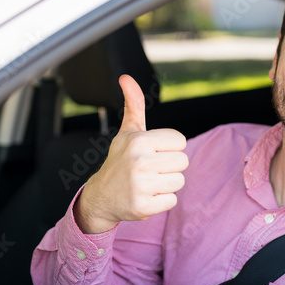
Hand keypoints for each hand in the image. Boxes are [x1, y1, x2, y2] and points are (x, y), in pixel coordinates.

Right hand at [74, 74, 187, 233]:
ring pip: (179, 181)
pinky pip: (172, 200)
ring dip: (166, 184)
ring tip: (148, 182)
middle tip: (150, 169)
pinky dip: (162, 201)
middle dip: (169, 166)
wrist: (101, 196)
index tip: (152, 152)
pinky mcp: (143, 207)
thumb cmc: (120, 160)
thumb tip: (126, 77)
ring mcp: (141, 186)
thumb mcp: (127, 132)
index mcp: (139, 140)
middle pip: (183, 161)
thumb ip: (133, 104)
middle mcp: (139, 161)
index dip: (169, 147)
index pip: (180, 141)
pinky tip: (146, 196)